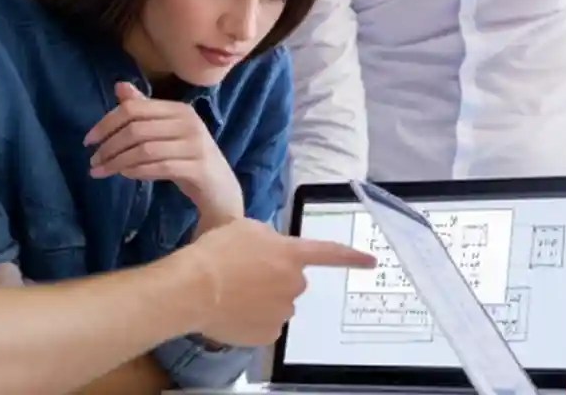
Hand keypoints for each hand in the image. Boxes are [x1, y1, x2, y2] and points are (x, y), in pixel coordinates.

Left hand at [86, 82, 243, 227]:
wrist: (220, 189)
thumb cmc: (188, 158)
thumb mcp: (165, 131)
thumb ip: (144, 110)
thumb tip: (120, 86)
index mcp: (179, 109)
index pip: (134, 109)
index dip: (107, 123)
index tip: (89, 140)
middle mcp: (189, 123)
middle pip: (137, 129)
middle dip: (109, 146)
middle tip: (93, 161)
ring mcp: (195, 145)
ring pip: (145, 150)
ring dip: (117, 162)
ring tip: (100, 172)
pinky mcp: (197, 168)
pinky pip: (159, 168)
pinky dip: (137, 171)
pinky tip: (125, 175)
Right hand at [186, 218, 376, 345]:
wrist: (193, 288)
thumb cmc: (217, 251)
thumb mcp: (248, 229)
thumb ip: (270, 240)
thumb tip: (273, 254)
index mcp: (292, 255)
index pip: (330, 253)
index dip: (352, 257)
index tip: (372, 262)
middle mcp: (294, 284)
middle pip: (292, 281)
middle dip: (275, 278)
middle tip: (244, 274)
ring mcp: (282, 312)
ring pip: (277, 304)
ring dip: (263, 299)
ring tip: (232, 292)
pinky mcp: (267, 335)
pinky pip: (265, 325)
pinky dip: (252, 320)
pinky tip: (231, 311)